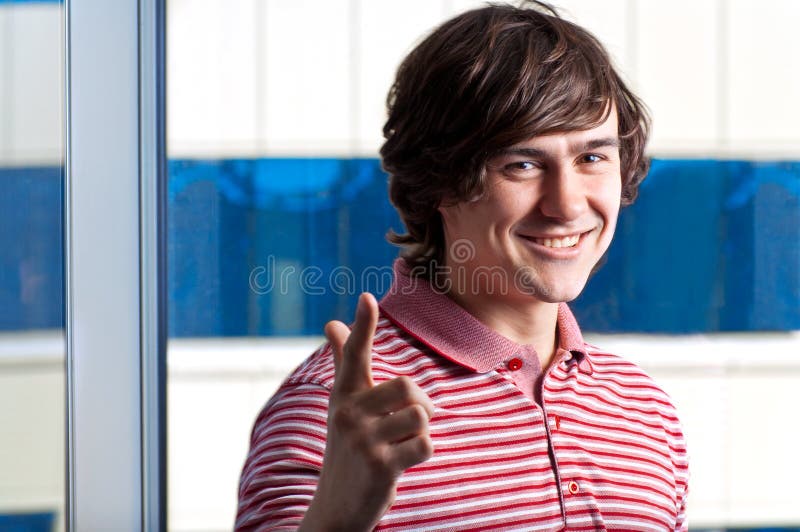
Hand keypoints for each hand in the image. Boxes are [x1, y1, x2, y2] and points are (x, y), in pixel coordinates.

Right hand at [300, 293, 434, 531]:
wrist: (337, 507)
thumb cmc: (347, 448)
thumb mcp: (343, 405)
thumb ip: (343, 363)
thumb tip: (331, 322)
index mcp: (343, 395)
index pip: (353, 354)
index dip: (363, 325)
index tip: (367, 298)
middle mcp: (348, 413)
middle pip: (409, 387)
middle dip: (422, 404)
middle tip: (410, 421)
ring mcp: (363, 440)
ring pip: (421, 416)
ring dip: (420, 432)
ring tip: (400, 446)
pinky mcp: (380, 466)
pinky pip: (425, 444)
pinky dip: (423, 452)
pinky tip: (403, 462)